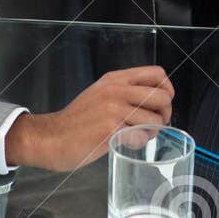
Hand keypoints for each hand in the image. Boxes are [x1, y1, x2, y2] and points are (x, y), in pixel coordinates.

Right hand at [4, 66, 175, 171]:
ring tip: (139, 136)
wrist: (51, 138)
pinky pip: (139, 137)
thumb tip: (152, 101)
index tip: (162, 104)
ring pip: (154, 119)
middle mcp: (117, 89)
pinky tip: (127, 144)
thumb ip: (124, 92)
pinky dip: (138, 143)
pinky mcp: (109, 129)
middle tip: (155, 125)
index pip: (157, 73)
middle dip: (165, 114)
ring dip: (151, 132)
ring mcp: (113, 108)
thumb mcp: (100, 94)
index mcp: (116, 79)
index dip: (167, 89)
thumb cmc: (77, 121)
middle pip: (162, 96)